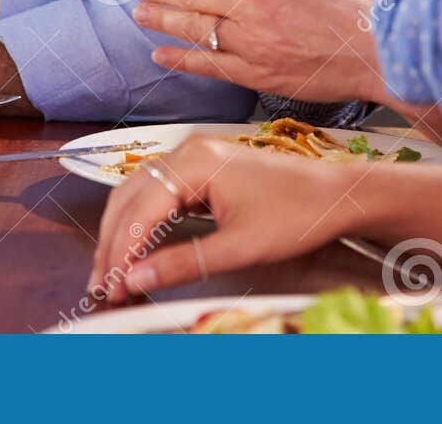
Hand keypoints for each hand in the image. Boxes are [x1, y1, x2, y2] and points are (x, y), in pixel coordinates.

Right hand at [90, 137, 355, 302]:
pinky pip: (159, 195)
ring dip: (123, 234)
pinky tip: (139, 253)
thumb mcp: (240, 246)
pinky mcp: (203, 169)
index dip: (120, 253)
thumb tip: (136, 280)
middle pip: (130, 198)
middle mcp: (188, 151)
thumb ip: (183, 263)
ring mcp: (194, 157)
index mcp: (195, 161)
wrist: (338, 195)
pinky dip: (143, 224)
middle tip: (103, 289)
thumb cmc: (298, 213)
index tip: (111, 289)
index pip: (139, 210)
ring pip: (139, 195)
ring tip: (114, 277)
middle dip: (112, 245)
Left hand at [135, 0, 386, 101]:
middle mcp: (253, 1)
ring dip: (162, 19)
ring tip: (140, 14)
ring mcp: (251, 38)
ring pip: (193, 25)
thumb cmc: (354, 11)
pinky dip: (180, 59)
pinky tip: (159, 55)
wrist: (375, 54)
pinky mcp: (255, 70)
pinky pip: (207, 63)